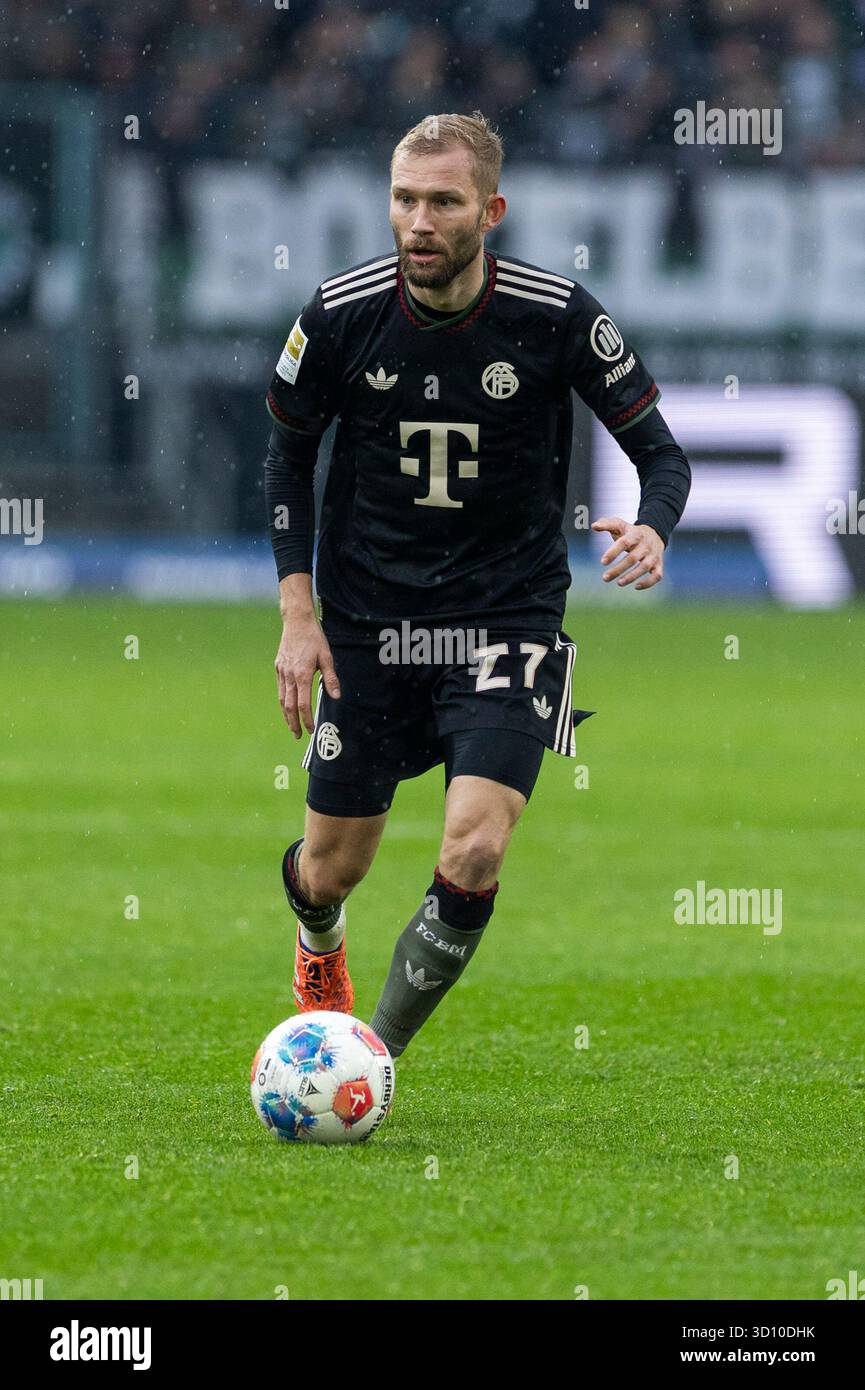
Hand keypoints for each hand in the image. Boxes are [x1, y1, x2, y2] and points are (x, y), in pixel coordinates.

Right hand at [274, 613, 340, 737]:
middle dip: (293, 723)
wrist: (296, 622)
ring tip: (291, 726)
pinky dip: (283, 701)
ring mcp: (282, 672)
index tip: (311, 729)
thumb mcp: (327, 657)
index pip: (303, 704)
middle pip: (289, 706)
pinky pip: (280, 689)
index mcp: (302, 675)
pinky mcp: (278, 667)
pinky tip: (287, 707)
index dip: (306, 719)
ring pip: (282, 699)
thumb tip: (336, 697)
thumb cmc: (314, 639)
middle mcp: (289, 676)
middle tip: (298, 736)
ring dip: (286, 715)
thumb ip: (331, 679)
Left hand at [591, 516, 664, 589]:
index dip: (613, 552)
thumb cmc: (632, 532)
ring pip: (644, 567)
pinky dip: (648, 583)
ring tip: (619, 583)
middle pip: (632, 558)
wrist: (655, 534)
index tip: (602, 562)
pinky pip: (657, 575)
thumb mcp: (620, 525)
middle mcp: (646, 545)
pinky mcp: (659, 565)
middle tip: (605, 578)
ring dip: (631, 577)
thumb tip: (593, 526)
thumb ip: (607, 524)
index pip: (624, 543)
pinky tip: (636, 587)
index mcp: (635, 534)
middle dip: (618, 569)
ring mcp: (653, 555)